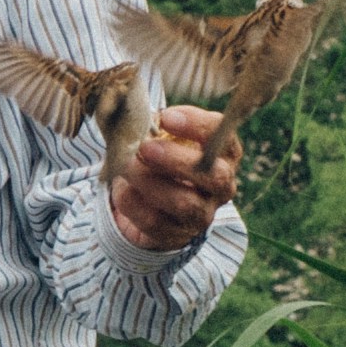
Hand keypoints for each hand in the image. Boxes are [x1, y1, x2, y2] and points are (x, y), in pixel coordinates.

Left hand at [110, 104, 238, 253]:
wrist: (154, 205)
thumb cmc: (163, 160)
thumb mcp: (167, 138)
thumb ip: (159, 126)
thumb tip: (135, 112)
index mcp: (224, 154)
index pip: (222, 136)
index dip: (196, 126)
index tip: (166, 117)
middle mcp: (222, 186)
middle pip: (214, 176)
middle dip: (177, 160)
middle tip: (145, 147)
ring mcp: (202, 214)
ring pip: (185, 203)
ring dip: (151, 183)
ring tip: (126, 167)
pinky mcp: (176, 234)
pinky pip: (155, 222)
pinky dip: (134, 204)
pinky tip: (120, 189)